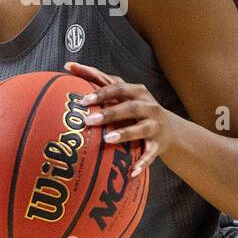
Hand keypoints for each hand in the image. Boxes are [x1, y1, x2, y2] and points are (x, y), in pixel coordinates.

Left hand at [63, 61, 173, 177]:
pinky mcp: (158, 144)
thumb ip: (100, 84)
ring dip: (124, 134)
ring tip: (107, 139)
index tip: (82, 100)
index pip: (117, 87)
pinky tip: (132, 172)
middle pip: (128, 107)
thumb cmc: (137, 110)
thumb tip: (68, 66)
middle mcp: (148, 106)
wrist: (170, 130)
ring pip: (140, 129)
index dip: (100, 92)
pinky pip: (150, 154)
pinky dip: (142, 162)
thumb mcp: (124, 96)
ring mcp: (154, 125)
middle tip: (88, 120)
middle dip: (109, 113)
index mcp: (137, 92)